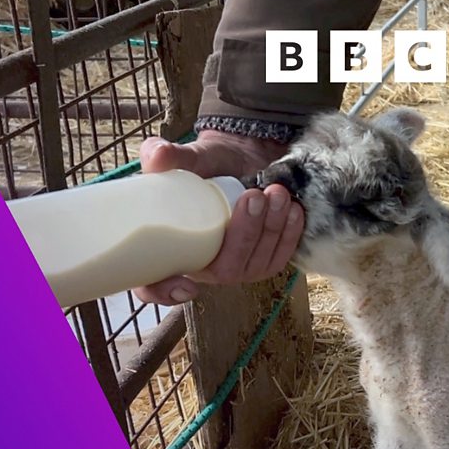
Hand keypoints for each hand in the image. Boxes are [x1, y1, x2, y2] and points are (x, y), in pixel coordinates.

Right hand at [132, 130, 303, 305]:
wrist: (241, 160)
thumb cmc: (208, 166)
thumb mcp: (187, 158)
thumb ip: (166, 155)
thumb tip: (158, 155)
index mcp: (172, 249)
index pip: (155, 284)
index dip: (164, 292)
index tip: (185, 286)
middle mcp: (203, 266)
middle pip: (224, 270)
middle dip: (244, 234)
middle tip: (254, 196)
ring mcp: (236, 268)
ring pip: (255, 264)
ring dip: (271, 229)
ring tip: (276, 192)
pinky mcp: (263, 263)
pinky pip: (278, 258)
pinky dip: (289, 234)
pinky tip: (293, 209)